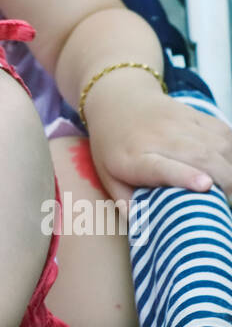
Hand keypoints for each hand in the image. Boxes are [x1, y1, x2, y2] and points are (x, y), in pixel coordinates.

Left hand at [86, 86, 231, 203]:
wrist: (117, 98)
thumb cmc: (112, 145)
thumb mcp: (107, 175)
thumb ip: (124, 202)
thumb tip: (140, 228)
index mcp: (134, 157)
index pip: (161, 165)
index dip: (185, 175)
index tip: (205, 186)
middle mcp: (159, 136)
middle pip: (200, 156)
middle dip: (223, 179)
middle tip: (228, 202)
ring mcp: (179, 122)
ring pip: (217, 143)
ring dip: (231, 167)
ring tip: (231, 188)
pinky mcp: (194, 113)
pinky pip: (223, 131)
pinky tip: (231, 164)